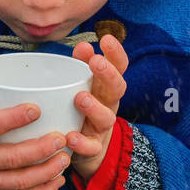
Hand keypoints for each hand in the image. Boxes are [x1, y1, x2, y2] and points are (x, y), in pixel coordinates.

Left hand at [65, 34, 128, 179]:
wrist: (91, 151)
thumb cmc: (85, 110)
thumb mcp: (85, 86)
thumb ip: (83, 66)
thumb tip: (83, 45)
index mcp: (106, 87)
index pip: (118, 67)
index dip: (116, 53)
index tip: (106, 38)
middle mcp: (109, 105)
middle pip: (117, 88)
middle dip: (108, 74)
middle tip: (96, 62)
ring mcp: (102, 127)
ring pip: (106, 117)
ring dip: (94, 107)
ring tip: (80, 98)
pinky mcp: (94, 148)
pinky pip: (91, 147)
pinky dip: (81, 142)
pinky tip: (70, 136)